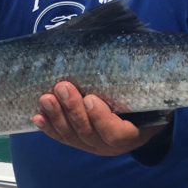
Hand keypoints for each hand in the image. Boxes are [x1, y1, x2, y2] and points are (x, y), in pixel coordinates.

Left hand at [33, 81, 167, 155]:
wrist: (142, 117)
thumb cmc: (146, 99)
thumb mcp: (150, 93)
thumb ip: (137, 80)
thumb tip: (137, 41)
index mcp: (134, 134)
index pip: (116, 133)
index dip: (101, 118)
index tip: (91, 98)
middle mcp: (111, 146)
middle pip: (88, 133)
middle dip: (72, 110)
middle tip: (62, 87)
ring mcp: (92, 146)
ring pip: (71, 136)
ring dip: (57, 116)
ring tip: (45, 98)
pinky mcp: (78, 143)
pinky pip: (61, 137)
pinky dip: (48, 127)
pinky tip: (37, 117)